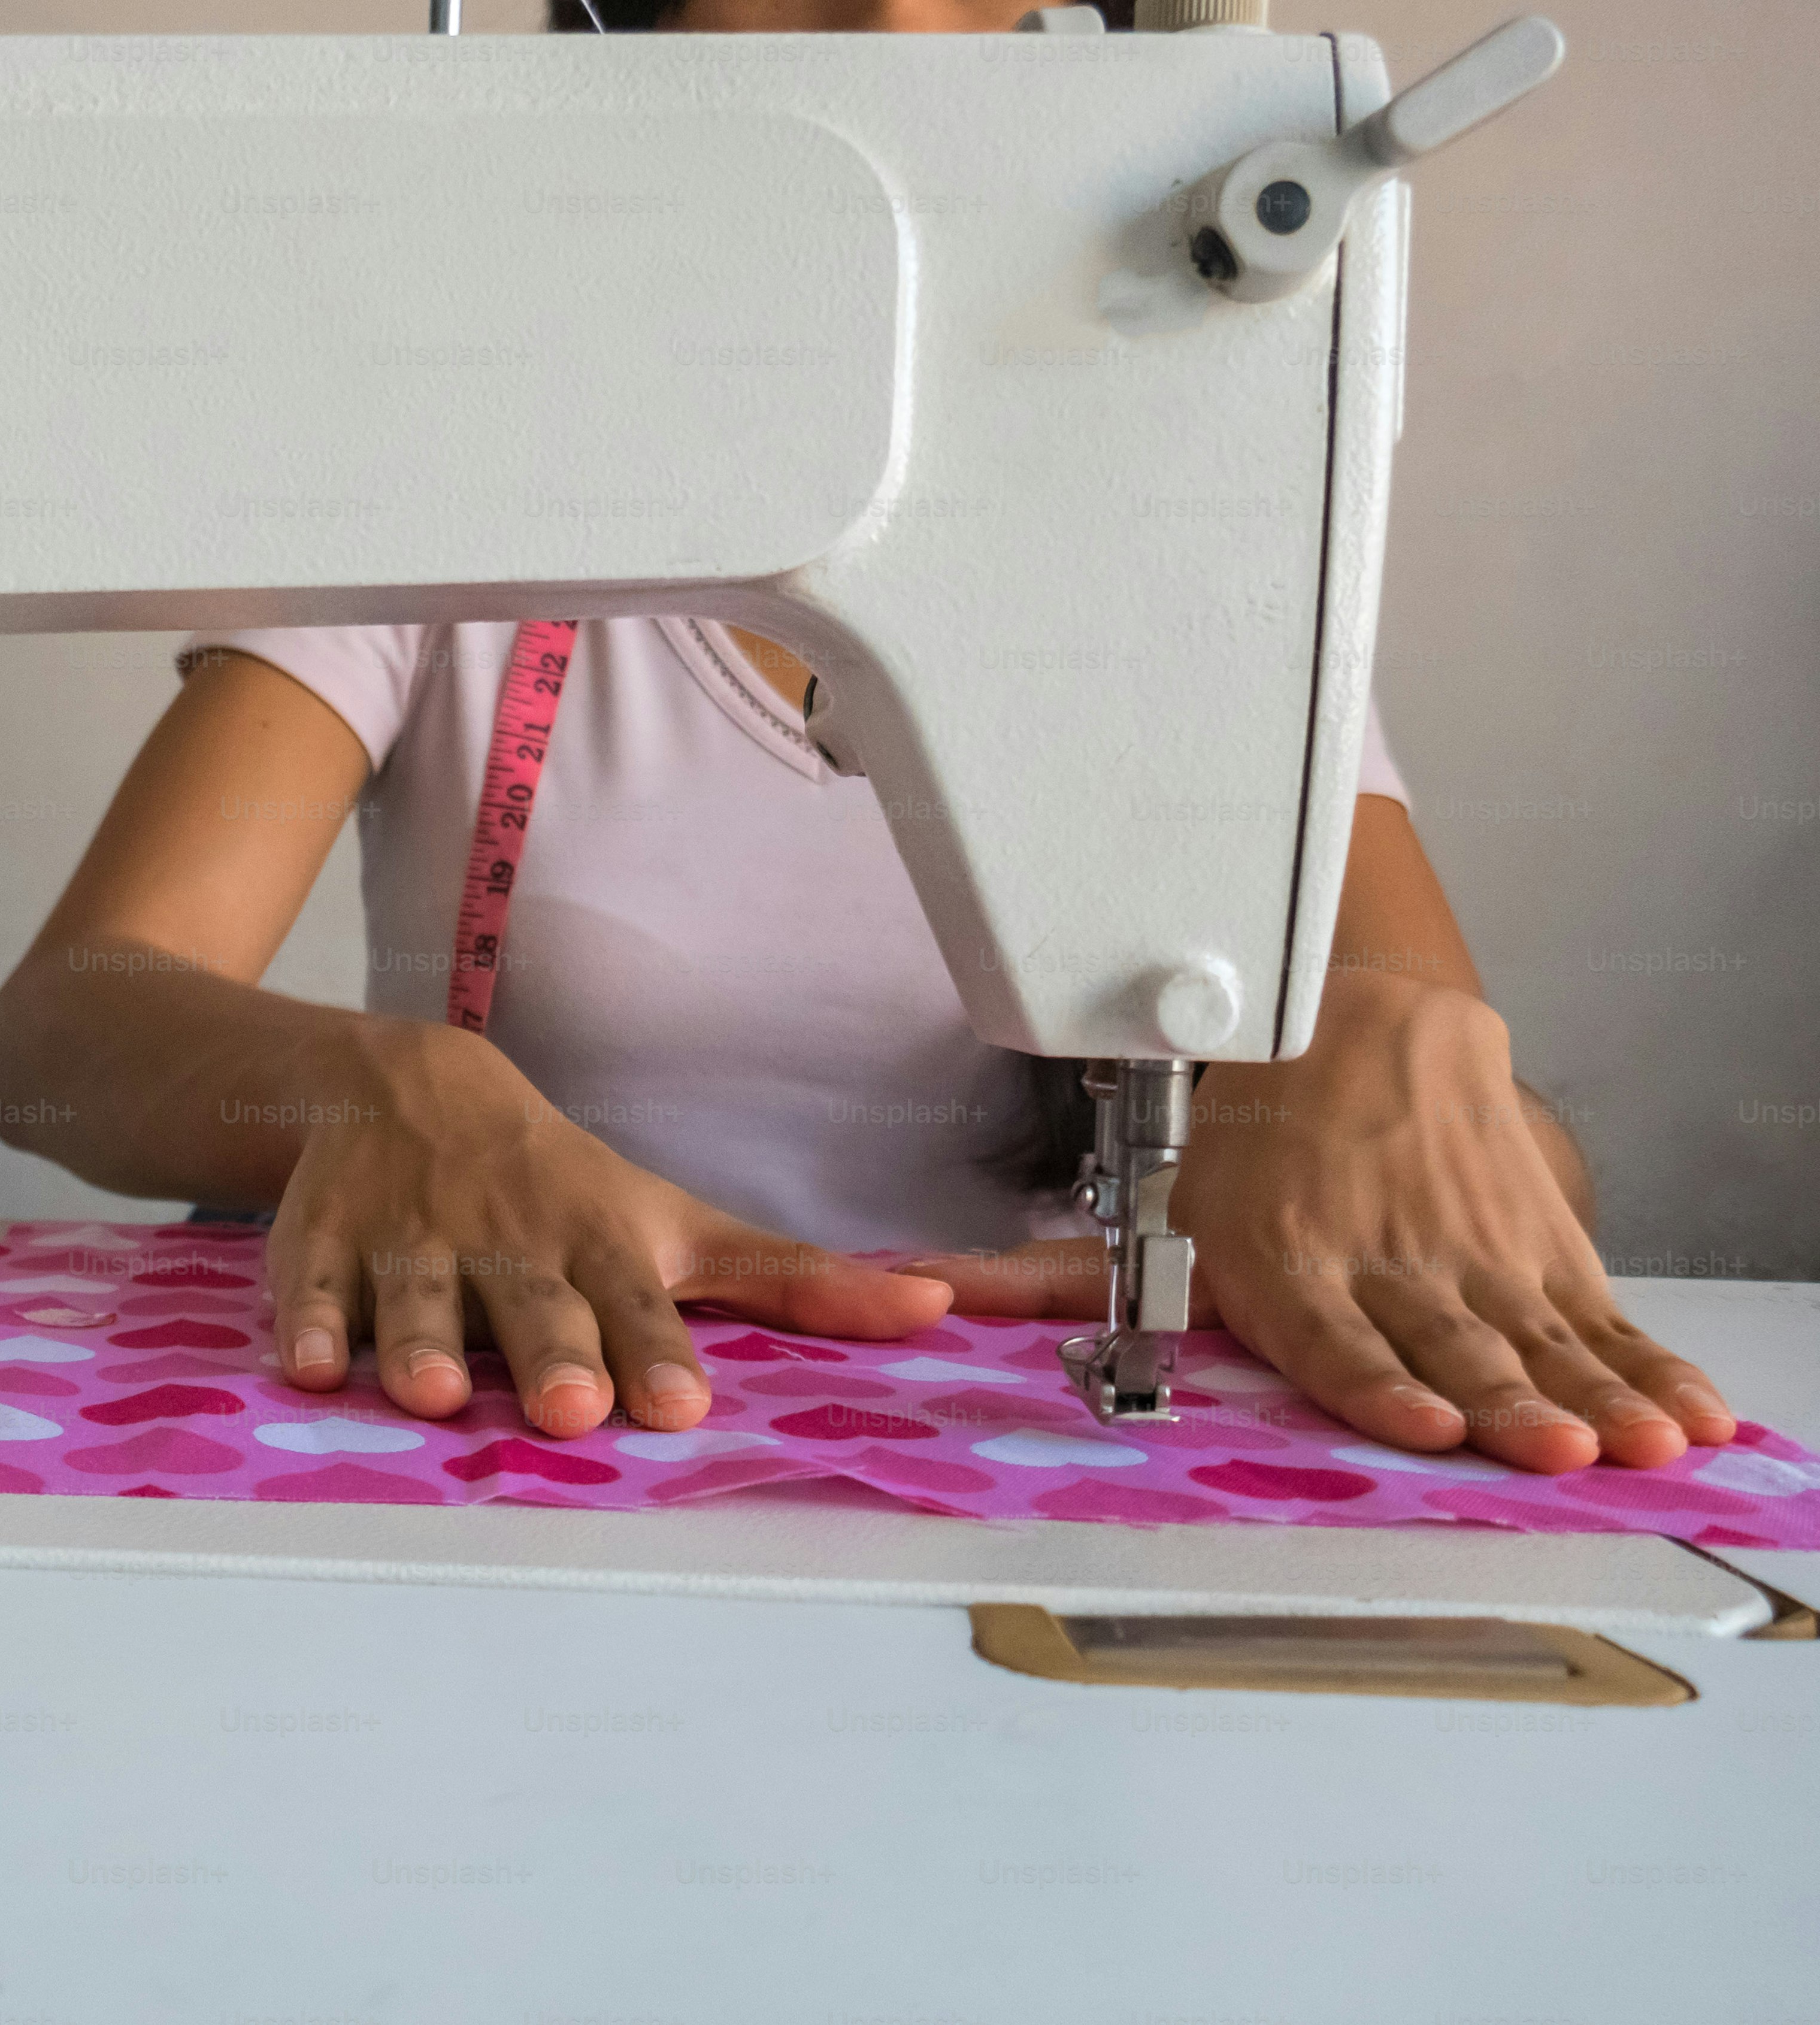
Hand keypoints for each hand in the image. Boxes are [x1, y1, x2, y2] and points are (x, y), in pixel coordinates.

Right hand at [267, 1019, 953, 1438]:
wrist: (406, 1084)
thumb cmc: (559, 1181)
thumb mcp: (674, 1221)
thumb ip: (793, 1278)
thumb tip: (937, 1312)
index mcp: (594, 1242)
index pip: (637, 1301)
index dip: (659, 1351)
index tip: (680, 1405)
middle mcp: (508, 1243)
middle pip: (532, 1304)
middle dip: (550, 1352)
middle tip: (569, 1405)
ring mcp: (412, 1242)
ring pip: (418, 1296)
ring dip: (422, 1341)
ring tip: (429, 1392)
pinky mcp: (326, 1244)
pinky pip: (312, 1286)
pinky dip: (308, 1323)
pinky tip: (311, 1367)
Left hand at [898, 972, 1735, 1473]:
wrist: (1346, 1012)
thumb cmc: (1239, 1131)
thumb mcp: (1147, 1198)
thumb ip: (1040, 1267)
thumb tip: (925, 1291)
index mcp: (1294, 1255)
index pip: (1337, 1332)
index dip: (1379, 1381)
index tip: (1421, 1419)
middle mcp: (1390, 1257)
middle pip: (1452, 1343)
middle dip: (1506, 1401)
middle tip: (1550, 1446)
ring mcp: (1472, 1251)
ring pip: (1536, 1333)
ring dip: (1589, 1394)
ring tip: (1630, 1442)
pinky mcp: (1533, 1240)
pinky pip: (1594, 1309)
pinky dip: (1644, 1362)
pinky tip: (1684, 1411)